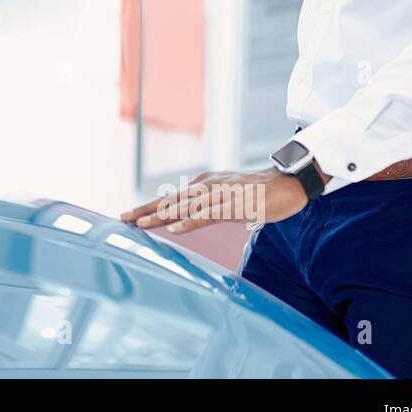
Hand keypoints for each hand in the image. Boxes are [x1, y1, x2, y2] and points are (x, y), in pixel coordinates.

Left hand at [120, 165, 312, 233]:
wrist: (289, 184)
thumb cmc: (258, 193)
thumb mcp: (227, 199)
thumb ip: (208, 208)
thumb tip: (189, 219)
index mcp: (204, 185)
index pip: (171, 198)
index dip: (149, 207)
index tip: (128, 215)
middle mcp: (208, 187)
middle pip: (171, 201)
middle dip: (146, 210)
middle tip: (122, 218)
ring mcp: (221, 195)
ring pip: (185, 206)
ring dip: (162, 215)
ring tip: (140, 224)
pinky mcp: (235, 204)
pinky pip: (209, 214)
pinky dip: (190, 220)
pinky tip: (175, 228)